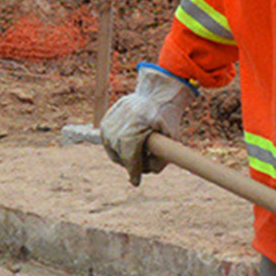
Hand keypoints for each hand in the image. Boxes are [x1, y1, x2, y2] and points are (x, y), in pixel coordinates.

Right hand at [99, 65, 192, 185]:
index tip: (136, 183)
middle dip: (132, 163)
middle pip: (121, 157)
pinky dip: (119, 143)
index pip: (130, 162)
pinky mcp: (104, 122)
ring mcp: (107, 126)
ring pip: (113, 150)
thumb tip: (148, 171)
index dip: (135, 174)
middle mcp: (114, 131)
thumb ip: (160, 160)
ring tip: (139, 148)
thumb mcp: (171, 139)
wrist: (155, 93)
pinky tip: (131, 139)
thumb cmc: (166, 117)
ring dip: (124, 154)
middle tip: (145, 161)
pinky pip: (109, 140)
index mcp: (130, 136)